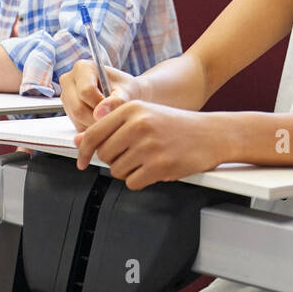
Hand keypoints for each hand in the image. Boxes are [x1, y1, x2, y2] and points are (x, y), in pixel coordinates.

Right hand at [59, 58, 138, 129]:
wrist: (123, 94)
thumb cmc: (125, 89)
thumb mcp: (126, 92)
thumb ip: (116, 101)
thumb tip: (99, 113)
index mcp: (82, 68)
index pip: (86, 91)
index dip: (101, 105)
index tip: (114, 109)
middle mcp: (69, 80)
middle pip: (78, 108)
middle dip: (98, 118)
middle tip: (114, 120)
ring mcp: (66, 96)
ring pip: (77, 118)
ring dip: (95, 124)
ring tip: (111, 119)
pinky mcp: (68, 110)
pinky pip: (77, 125)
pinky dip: (91, 128)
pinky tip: (103, 120)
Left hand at [72, 101, 224, 189]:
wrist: (213, 134)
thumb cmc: (178, 125)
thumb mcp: (144, 114)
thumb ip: (110, 124)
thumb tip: (79, 140)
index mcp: (132, 109)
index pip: (93, 134)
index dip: (84, 151)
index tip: (82, 160)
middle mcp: (139, 124)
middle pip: (104, 155)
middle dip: (114, 160)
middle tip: (133, 155)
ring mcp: (149, 145)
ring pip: (117, 171)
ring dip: (129, 171)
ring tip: (147, 160)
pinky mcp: (160, 165)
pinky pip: (133, 182)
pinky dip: (141, 180)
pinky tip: (154, 168)